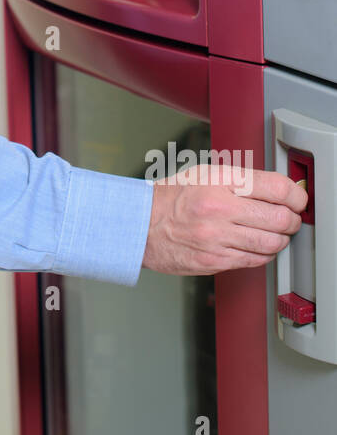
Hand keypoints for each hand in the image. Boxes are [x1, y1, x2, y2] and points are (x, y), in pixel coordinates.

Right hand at [142, 164, 306, 274]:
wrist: (138, 224)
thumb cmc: (169, 197)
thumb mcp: (204, 174)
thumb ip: (240, 180)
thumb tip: (275, 189)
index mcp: (219, 182)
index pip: (276, 188)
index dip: (295, 196)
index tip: (297, 199)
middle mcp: (220, 209)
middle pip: (280, 218)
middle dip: (292, 219)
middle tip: (290, 218)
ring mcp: (218, 237)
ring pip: (272, 243)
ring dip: (281, 239)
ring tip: (276, 233)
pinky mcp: (215, 260)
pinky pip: (255, 260)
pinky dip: (264, 254)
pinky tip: (258, 246)